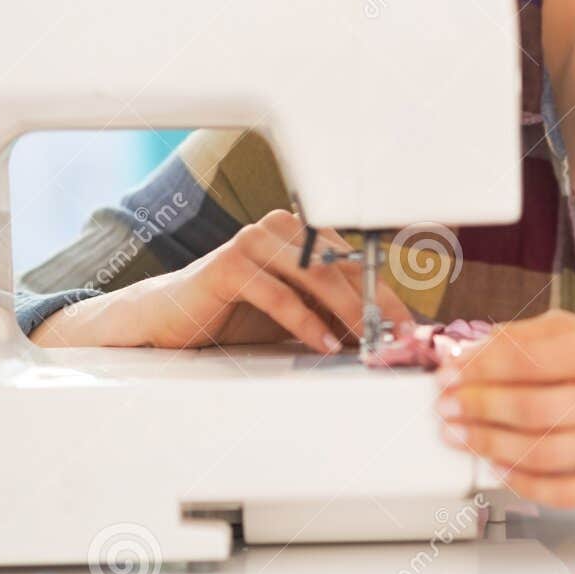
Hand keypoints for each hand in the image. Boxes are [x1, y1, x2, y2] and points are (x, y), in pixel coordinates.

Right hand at [30, 208, 414, 350]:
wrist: (166, 319)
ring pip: (316, 277)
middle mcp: (279, 228)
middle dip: (374, 306)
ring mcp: (253, 242)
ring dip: (348, 313)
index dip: (384, 295)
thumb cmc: (232, 315)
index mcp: (298, 232)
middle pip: (341, 267)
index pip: (354, 264)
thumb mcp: (292, 312)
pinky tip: (325, 345)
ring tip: (368, 343)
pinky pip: (279, 295)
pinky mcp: (230, 265)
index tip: (408, 326)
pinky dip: (307, 323)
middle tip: (396, 338)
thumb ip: (330, 311)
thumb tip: (381, 331)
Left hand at [433, 310, 574, 506]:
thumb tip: (467, 355)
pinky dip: (522, 483)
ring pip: (541, 453)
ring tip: (458, 436)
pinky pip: (562, 492)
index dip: (479, 368)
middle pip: (531, 409)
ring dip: (488, 446)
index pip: (528, 360)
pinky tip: (497, 467)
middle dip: (476, 408)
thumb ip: (522, 337)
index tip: (448, 374)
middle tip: (445, 407)